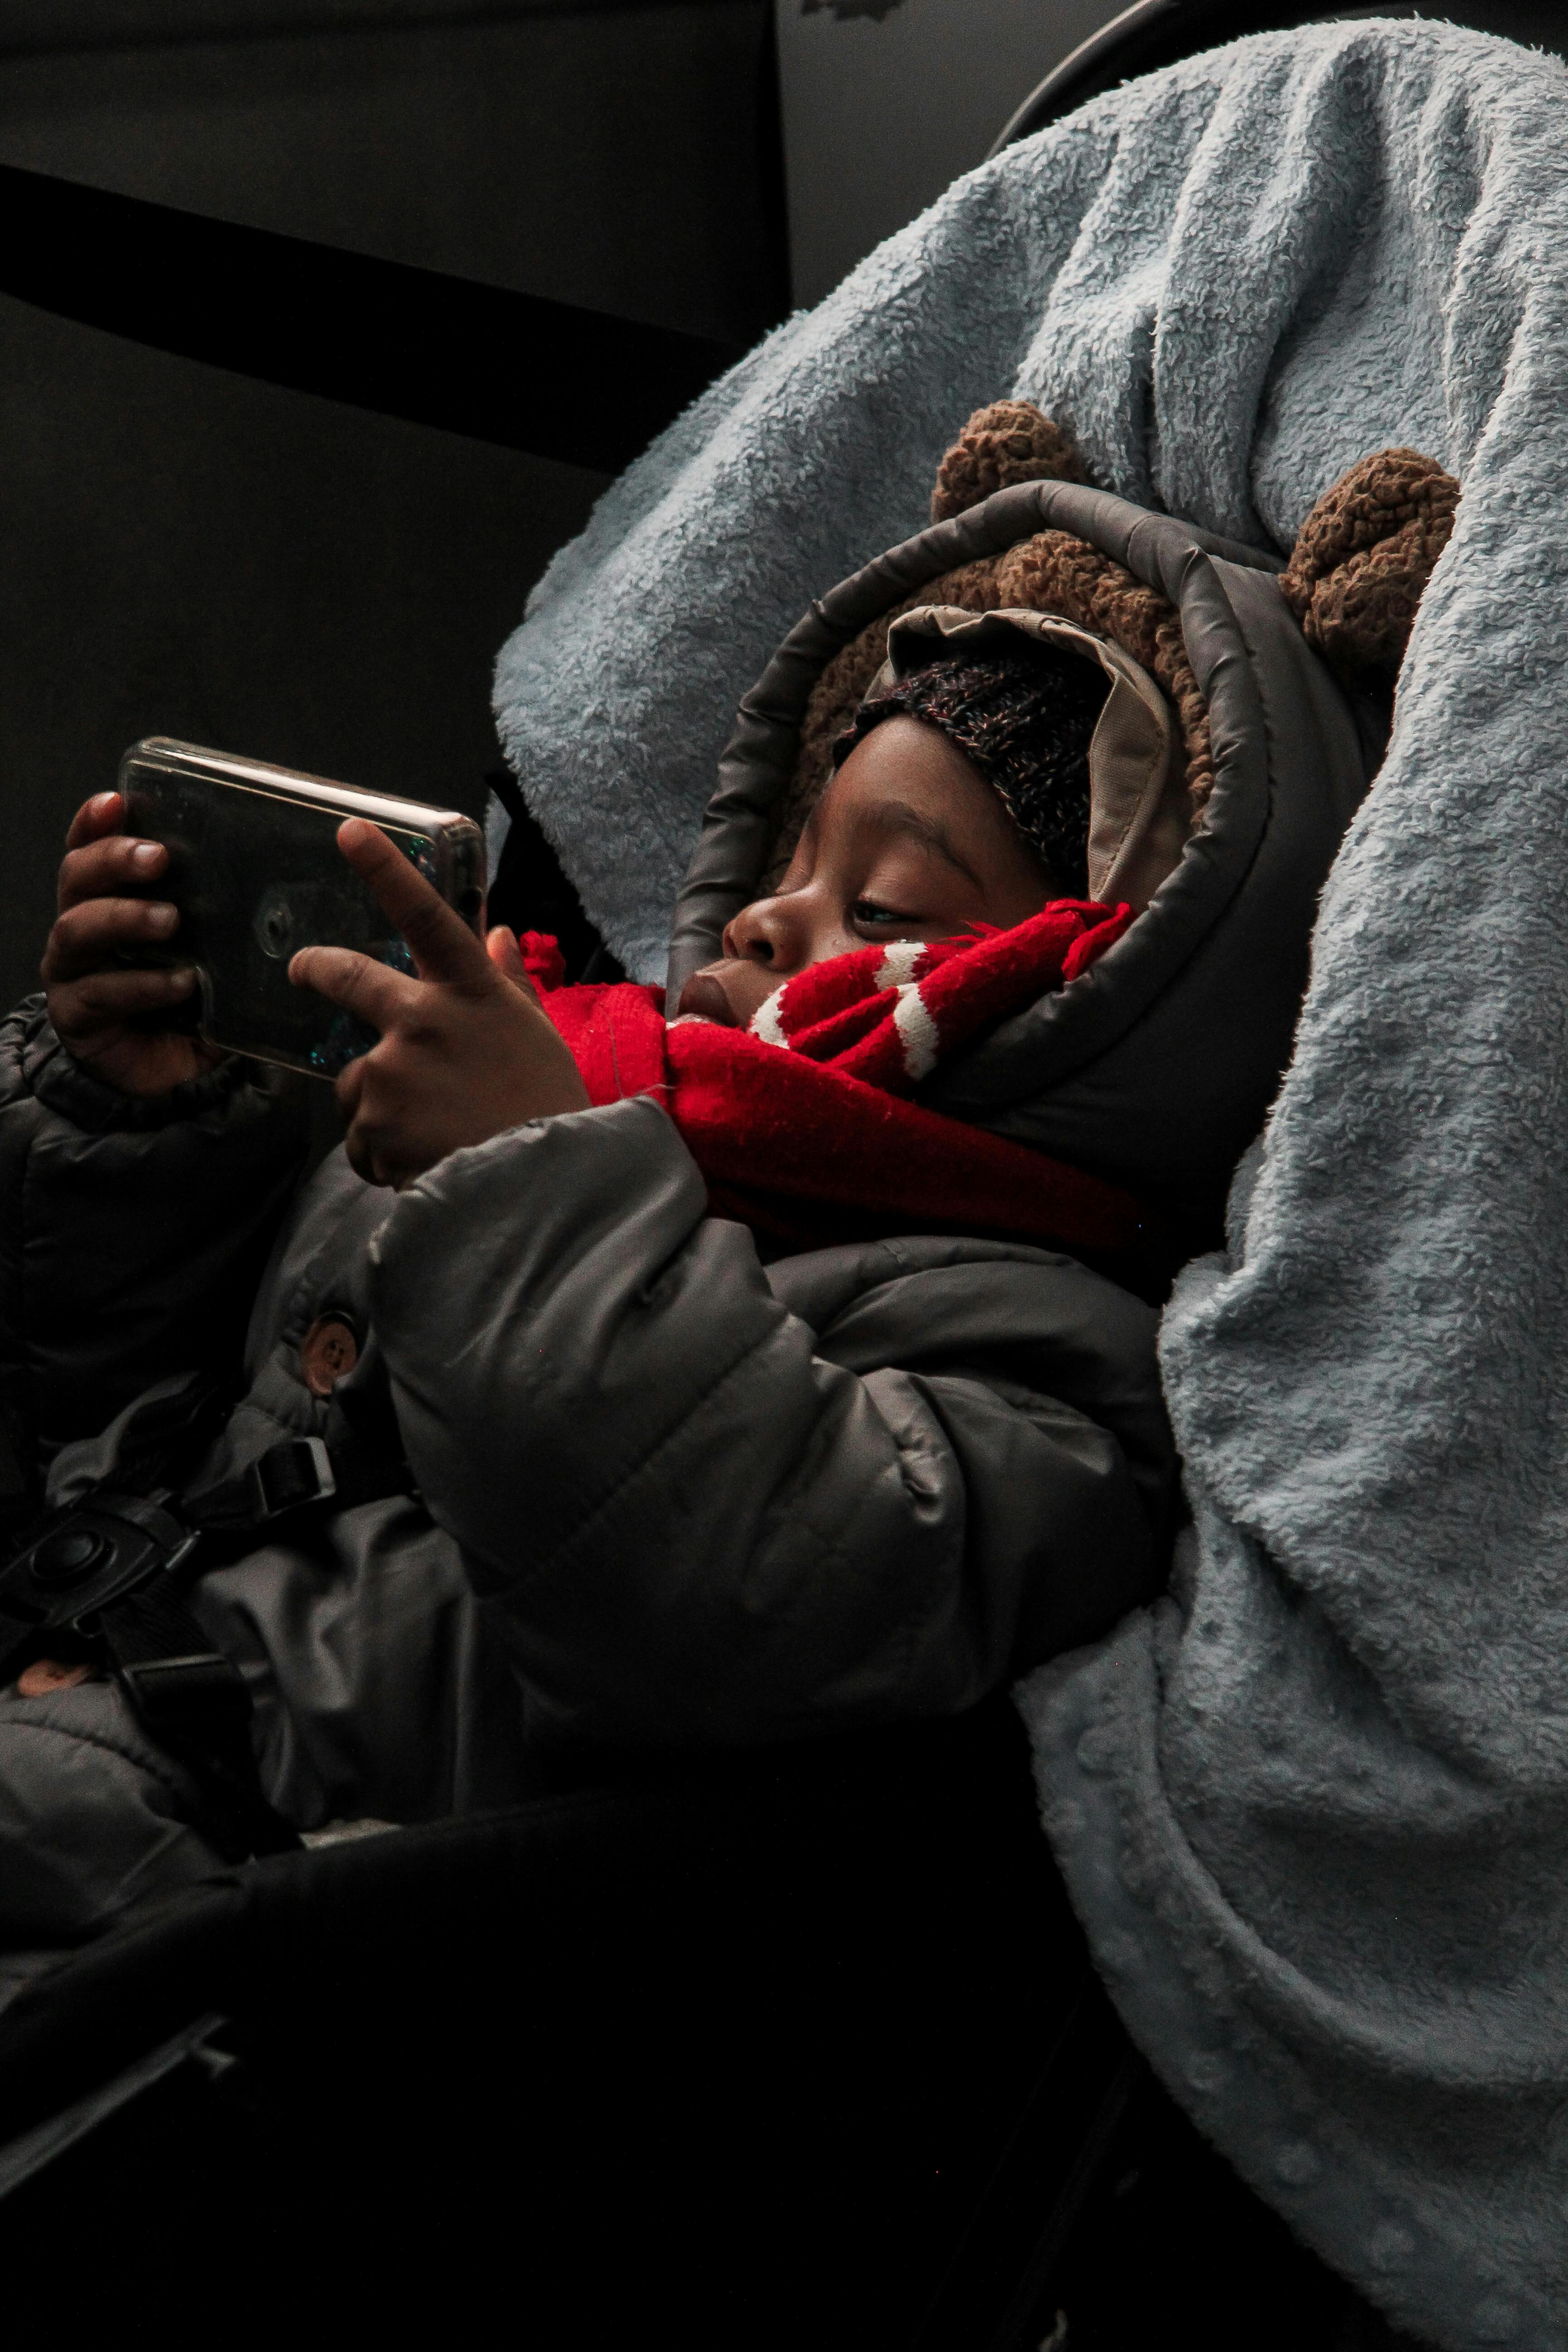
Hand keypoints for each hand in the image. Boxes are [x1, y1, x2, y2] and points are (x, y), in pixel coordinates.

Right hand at [42, 792, 225, 1094]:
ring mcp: (72, 971)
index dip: (96, 824)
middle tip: (157, 858)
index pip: (89, 849)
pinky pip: (100, 993)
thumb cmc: (184, 996)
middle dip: (113, 860)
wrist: (164, 1070)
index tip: (117, 802)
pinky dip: (141, 985)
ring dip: (125, 918)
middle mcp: (81, 928)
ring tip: (170, 921)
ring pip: (78, 930)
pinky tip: (180, 983)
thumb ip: (219, 918)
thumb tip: (286, 888)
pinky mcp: (77, 1015)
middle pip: (77, 879)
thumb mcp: (205, 950)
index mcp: (106, 900)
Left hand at [290, 818, 590, 1187]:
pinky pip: (361, 1139)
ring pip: (357, 1081)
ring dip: (379, 1106)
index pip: (426, 917)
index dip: (385, 870)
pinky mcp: (371, 1123)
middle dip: (317, 969)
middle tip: (303, 969)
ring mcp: (391, 1070)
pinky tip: (425, 1164)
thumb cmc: (549, 1110)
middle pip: (347, 976)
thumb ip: (510, 983)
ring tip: (433, 1135)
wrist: (542, 1191)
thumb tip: (498, 935)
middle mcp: (423, 1019)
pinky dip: (383, 1155)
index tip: (348, 830)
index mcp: (471, 994)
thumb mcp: (538, 1037)